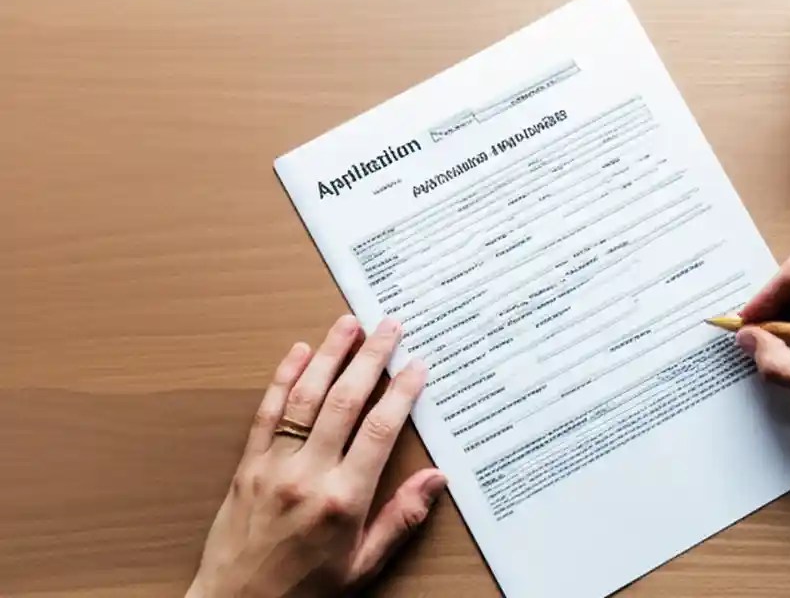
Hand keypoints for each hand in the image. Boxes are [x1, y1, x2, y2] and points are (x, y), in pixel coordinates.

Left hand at [188, 315, 446, 597]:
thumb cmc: (303, 592)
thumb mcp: (363, 565)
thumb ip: (400, 518)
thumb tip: (436, 480)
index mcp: (343, 500)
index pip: (379, 430)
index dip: (401, 392)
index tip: (416, 366)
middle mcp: (308, 474)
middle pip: (345, 401)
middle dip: (370, 358)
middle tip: (389, 327)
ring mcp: (274, 466)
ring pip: (305, 397)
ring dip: (329, 355)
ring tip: (348, 324)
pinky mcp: (248, 465)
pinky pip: (267, 412)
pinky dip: (282, 378)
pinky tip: (298, 353)